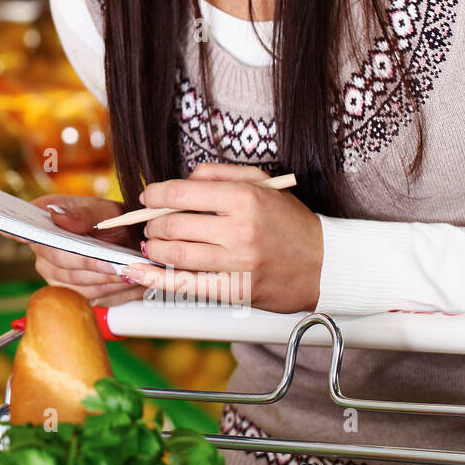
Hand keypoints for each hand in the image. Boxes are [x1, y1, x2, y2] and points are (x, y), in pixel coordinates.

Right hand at [21, 194, 148, 305]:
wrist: (128, 242)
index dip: (26, 235)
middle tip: (119, 265)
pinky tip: (127, 283)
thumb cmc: (112, 222)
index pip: (32, 231)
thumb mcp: (105, 211)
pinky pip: (89, 298)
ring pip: (77, 284)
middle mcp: (42, 249)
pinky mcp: (69, 293)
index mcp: (44, 221)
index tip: (29, 237)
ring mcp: (52, 273)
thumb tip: (58, 216)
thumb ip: (84, 214)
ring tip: (130, 273)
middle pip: (60, 263)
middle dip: (93, 265)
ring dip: (106, 281)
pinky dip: (112, 292)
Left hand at [124, 162, 323, 312]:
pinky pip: (186, 285)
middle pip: (173, 225)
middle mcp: (240, 230)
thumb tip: (176, 182)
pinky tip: (138, 272)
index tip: (148, 198)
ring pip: (176, 254)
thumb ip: (217, 174)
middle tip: (152, 225)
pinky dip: (156, 278)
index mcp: (245, 198)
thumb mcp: (261, 183)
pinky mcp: (236, 290)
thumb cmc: (289, 222)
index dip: (154, 195)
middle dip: (153, 224)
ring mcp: (238, 263)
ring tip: (154, 244)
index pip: (180, 193)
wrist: (326, 264)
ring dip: (154, 248)